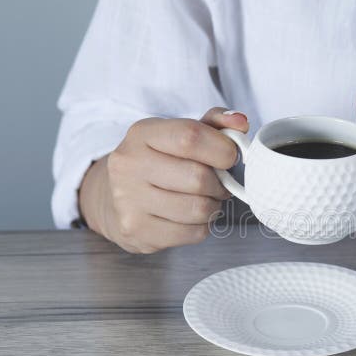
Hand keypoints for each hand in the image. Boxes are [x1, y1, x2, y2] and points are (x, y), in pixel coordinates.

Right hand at [79, 108, 247, 252]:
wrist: (115, 197)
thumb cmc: (159, 162)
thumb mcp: (180, 134)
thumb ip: (214, 124)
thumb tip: (240, 122)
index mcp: (142, 134)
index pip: (191, 136)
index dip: (222, 149)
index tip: (230, 157)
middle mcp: (129, 165)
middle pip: (198, 178)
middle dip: (220, 183)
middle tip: (218, 184)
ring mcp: (128, 200)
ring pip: (198, 209)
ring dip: (213, 206)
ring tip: (205, 199)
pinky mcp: (136, 230)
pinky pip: (192, 233)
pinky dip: (202, 226)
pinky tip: (191, 217)